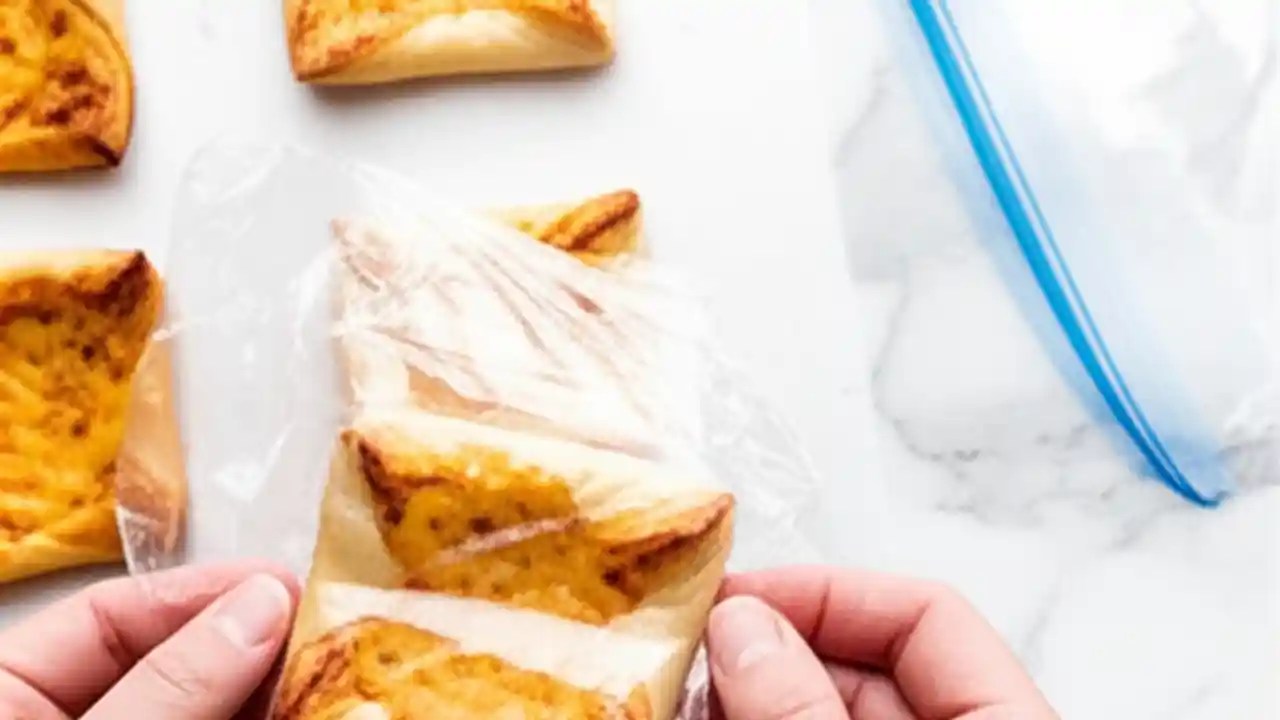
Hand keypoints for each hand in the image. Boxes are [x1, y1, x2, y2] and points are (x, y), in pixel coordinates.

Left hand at [0, 562, 298, 719]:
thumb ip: (170, 685)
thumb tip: (261, 603)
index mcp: (6, 697)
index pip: (104, 615)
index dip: (199, 592)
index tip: (280, 584)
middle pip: (164, 660)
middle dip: (244, 642)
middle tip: (317, 629)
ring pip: (201, 708)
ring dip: (263, 690)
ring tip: (322, 674)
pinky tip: (302, 712)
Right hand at [707, 567, 1057, 719]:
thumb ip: (804, 712)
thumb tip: (742, 625)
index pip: (928, 615)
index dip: (828, 591)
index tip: (735, 597)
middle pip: (864, 665)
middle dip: (772, 648)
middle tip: (691, 650)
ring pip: (823, 713)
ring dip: (751, 694)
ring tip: (682, 692)